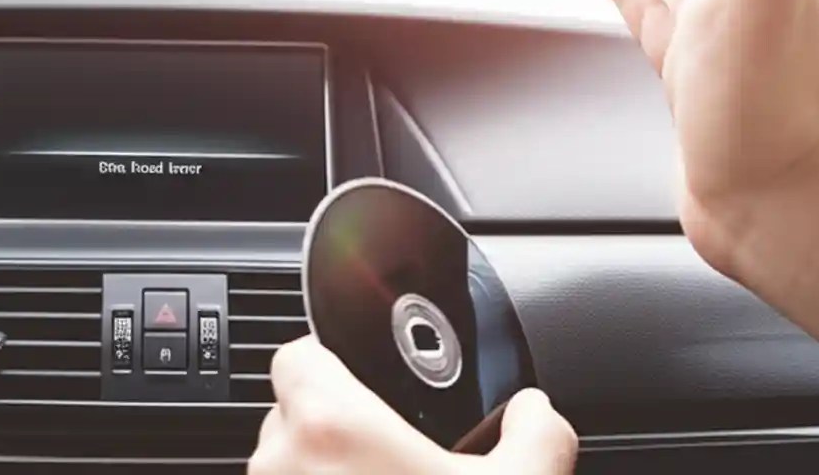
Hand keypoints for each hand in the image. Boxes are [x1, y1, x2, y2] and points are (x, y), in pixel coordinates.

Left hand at [248, 336, 576, 473]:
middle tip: (389, 455)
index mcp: (330, 428)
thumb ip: (537, 435)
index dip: (329, 358)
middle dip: (336, 427)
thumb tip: (537, 412)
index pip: (296, 354)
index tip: (361, 378)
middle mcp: (281, 466)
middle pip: (294, 415)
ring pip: (288, 470)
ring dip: (322, 473)